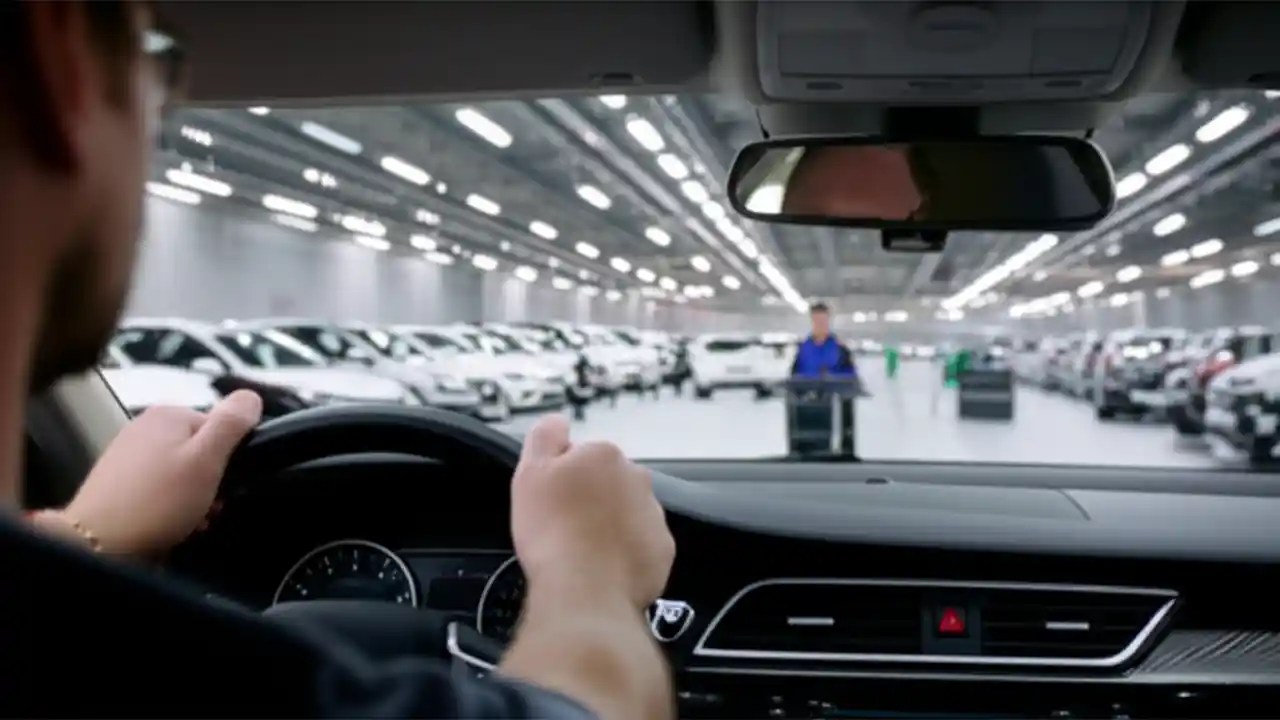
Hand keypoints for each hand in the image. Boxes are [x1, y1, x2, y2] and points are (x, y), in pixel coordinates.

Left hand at [57, 390, 261, 556]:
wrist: (97, 544)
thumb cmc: (158, 501)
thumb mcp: (206, 459)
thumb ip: (232, 423)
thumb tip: (252, 396)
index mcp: (168, 413)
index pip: (221, 428)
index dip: (230, 459)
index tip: (225, 486)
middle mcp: (145, 425)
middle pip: (200, 449)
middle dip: (211, 480)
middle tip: (209, 507)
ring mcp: (128, 452)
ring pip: (181, 470)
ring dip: (194, 495)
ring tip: (190, 520)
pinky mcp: (117, 480)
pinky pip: (159, 485)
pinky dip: (170, 503)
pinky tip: (170, 523)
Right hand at [510, 415, 673, 609]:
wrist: (584, 589)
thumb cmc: (551, 529)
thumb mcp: (530, 473)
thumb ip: (545, 437)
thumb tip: (560, 420)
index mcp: (604, 455)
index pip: (582, 459)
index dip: (563, 481)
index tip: (551, 505)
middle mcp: (637, 478)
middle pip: (609, 485)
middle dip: (592, 501)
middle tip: (566, 530)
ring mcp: (655, 515)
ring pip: (628, 514)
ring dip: (611, 527)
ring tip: (586, 554)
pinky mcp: (663, 550)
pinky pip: (642, 545)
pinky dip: (627, 554)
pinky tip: (606, 570)